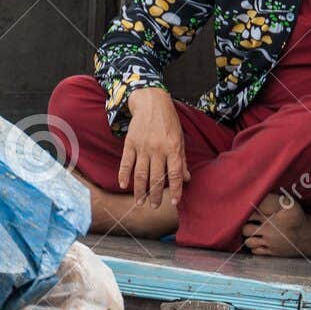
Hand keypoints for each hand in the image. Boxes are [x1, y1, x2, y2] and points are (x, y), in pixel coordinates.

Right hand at [119, 88, 188, 207]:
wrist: (151, 102)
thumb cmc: (169, 122)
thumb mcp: (180, 139)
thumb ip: (182, 160)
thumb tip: (186, 179)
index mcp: (173, 148)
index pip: (175, 174)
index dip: (175, 189)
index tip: (173, 202)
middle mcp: (158, 149)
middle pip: (156, 177)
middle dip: (155, 195)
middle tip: (154, 206)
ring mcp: (142, 147)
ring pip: (141, 174)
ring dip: (140, 190)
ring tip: (140, 202)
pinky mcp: (130, 143)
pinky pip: (126, 162)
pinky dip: (123, 174)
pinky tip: (124, 185)